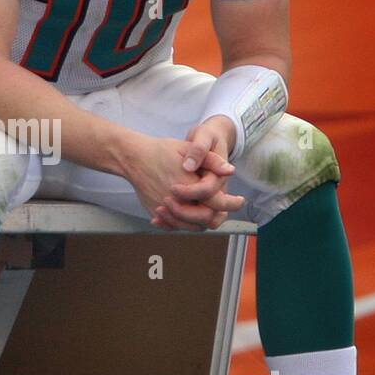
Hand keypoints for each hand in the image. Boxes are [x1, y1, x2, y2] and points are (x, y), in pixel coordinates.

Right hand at [122, 132, 243, 231]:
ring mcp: (164, 210)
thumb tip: (230, 170)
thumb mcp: (188, 148)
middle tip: (224, 210)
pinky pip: (174, 226)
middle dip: (217, 215)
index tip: (240, 200)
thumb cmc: (162, 150)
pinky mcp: (155, 213)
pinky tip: (190, 216)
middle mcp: (176, 202)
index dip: (231, 203)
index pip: (216, 203)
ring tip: (210, 213)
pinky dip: (184, 223)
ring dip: (202, 221)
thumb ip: (211, 160)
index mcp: (188, 186)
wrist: (133, 157)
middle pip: (205, 219)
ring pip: (191, 226)